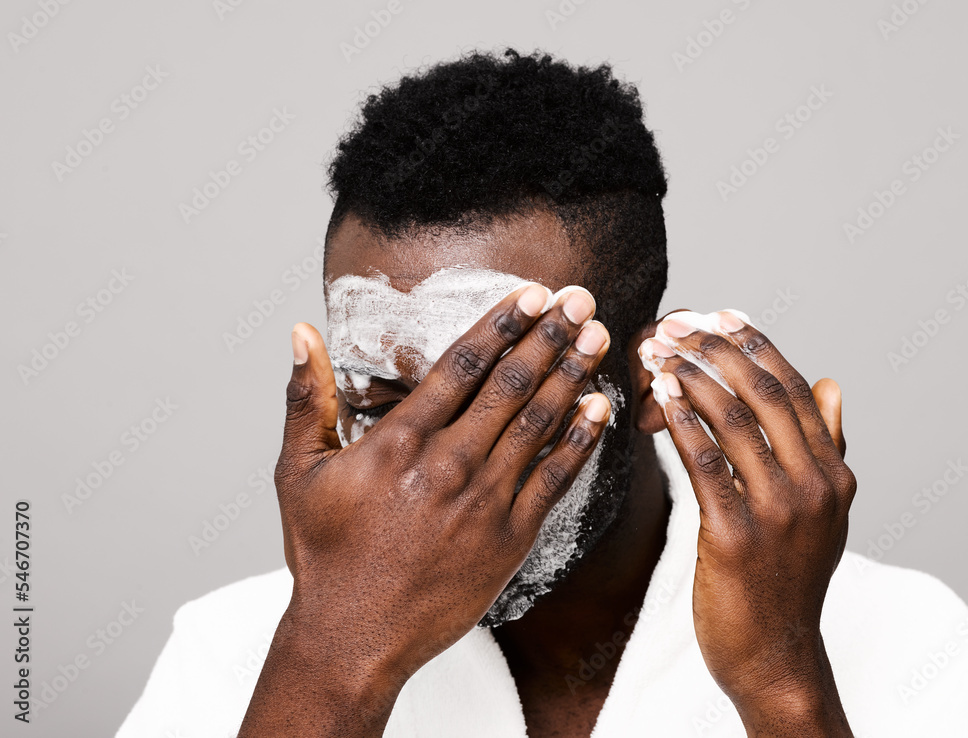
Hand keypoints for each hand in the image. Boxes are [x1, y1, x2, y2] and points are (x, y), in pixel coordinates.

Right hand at [240, 284, 611, 736]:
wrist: (352, 638)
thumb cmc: (323, 553)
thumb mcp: (297, 471)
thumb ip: (306, 397)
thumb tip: (299, 332)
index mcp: (398, 441)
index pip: (461, 365)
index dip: (502, 323)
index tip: (532, 294)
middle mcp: (446, 464)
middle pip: (510, 384)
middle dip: (549, 336)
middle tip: (580, 300)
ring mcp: (483, 502)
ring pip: (538, 424)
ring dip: (571, 376)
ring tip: (597, 338)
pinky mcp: (509, 539)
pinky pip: (554, 480)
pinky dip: (579, 442)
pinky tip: (599, 410)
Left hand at [639, 310, 855, 737]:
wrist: (775, 655)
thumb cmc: (785, 578)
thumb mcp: (822, 512)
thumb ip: (825, 445)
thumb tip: (830, 383)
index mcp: (834, 472)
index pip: (791, 388)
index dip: (753, 345)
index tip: (719, 313)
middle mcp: (816, 484)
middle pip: (762, 393)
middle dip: (715, 350)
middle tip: (676, 324)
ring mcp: (780, 511)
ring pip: (732, 421)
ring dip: (690, 378)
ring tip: (659, 351)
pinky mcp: (736, 535)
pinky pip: (705, 464)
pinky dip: (680, 424)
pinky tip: (657, 399)